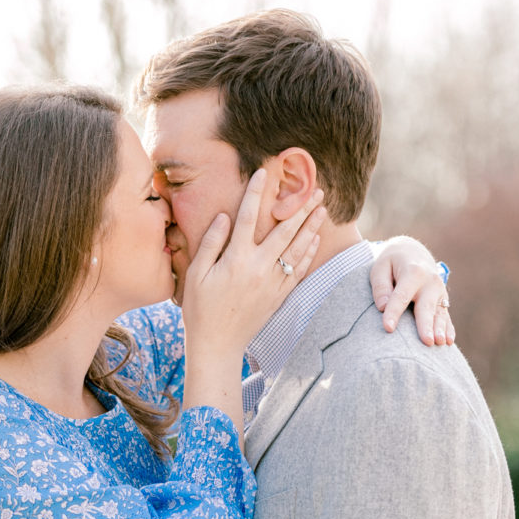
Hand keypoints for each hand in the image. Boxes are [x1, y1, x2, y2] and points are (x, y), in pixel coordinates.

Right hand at [182, 171, 326, 357]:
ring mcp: (272, 282)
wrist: (218, 345)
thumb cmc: (200, 309)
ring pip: (297, 248)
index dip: (256, 192)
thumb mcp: (196, 274)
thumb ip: (211, 243)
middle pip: (285, 230)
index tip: (263, 173)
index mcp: (236, 258)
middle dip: (301, 208)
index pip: (248, 216)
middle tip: (316, 190)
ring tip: (322, 209)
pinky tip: (315, 240)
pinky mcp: (279, 296)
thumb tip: (223, 216)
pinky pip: (298, 270)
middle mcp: (259, 267)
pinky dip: (308, 253)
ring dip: (311, 227)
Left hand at [370, 237, 454, 345]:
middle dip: (426, 324)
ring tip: (439, 343)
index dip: (394, 313)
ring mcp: (439, 291)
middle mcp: (430, 281)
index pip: (401, 296)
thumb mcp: (380, 268)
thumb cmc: (391, 263)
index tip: (388, 328)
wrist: (412, 252)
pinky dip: (448, 328)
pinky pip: (446, 315)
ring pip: (439, 312)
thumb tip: (382, 307)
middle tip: (426, 341)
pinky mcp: (442, 299)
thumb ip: (381, 287)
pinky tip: (448, 341)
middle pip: (426, 306)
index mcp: (413, 272)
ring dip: (440, 329)